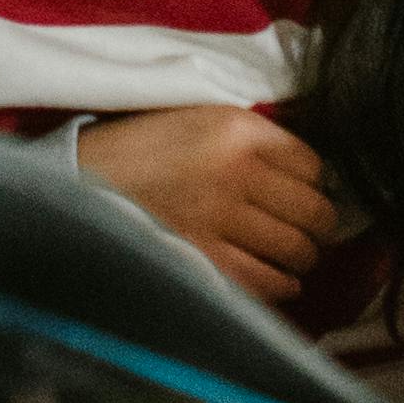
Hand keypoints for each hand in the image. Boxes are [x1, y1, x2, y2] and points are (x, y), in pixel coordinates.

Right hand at [78, 106, 349, 303]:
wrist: (83, 181)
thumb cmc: (145, 148)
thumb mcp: (200, 117)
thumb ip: (253, 137)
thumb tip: (310, 174)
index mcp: (236, 129)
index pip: (313, 164)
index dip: (316, 182)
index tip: (307, 192)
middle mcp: (235, 172)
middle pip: (315, 210)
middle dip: (320, 225)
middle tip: (313, 230)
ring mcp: (220, 219)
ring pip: (297, 249)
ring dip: (304, 256)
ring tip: (296, 256)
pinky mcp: (203, 258)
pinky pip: (267, 281)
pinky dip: (282, 285)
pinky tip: (279, 279)